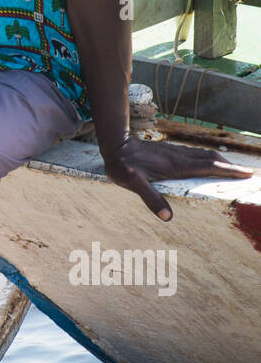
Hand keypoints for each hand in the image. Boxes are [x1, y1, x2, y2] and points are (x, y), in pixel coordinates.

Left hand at [101, 135, 254, 220]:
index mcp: (176, 166)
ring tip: (234, 169)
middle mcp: (180, 157)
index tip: (247, 174)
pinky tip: (208, 164)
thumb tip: (168, 217)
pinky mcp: (170, 152)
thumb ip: (150, 199)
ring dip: (221, 162)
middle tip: (249, 173)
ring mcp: (176, 153)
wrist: (115, 145)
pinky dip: (209, 159)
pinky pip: (196, 155)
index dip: (229, 171)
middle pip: (212, 160)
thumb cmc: (123, 166)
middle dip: (232, 167)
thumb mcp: (133, 184)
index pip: (209, 168)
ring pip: (204, 155)